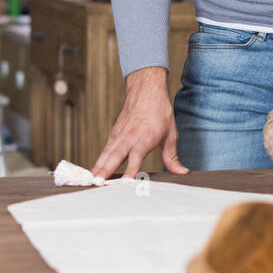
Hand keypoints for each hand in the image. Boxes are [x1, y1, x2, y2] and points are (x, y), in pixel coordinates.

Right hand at [91, 66, 188, 180]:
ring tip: (91, 180)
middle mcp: (130, 136)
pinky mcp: (114, 134)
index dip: (132, 168)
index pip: (137, 154)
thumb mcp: (171, 134)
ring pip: (107, 152)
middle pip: (116, 155)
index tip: (126, 181)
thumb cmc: (159, 111)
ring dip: (98, 166)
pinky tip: (93, 172)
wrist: (146, 90)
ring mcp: (120, 134)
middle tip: (98, 182)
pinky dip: (98, 160)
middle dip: (106, 169)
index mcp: (146, 136)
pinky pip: (105, 149)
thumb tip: (181, 172)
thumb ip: (172, 156)